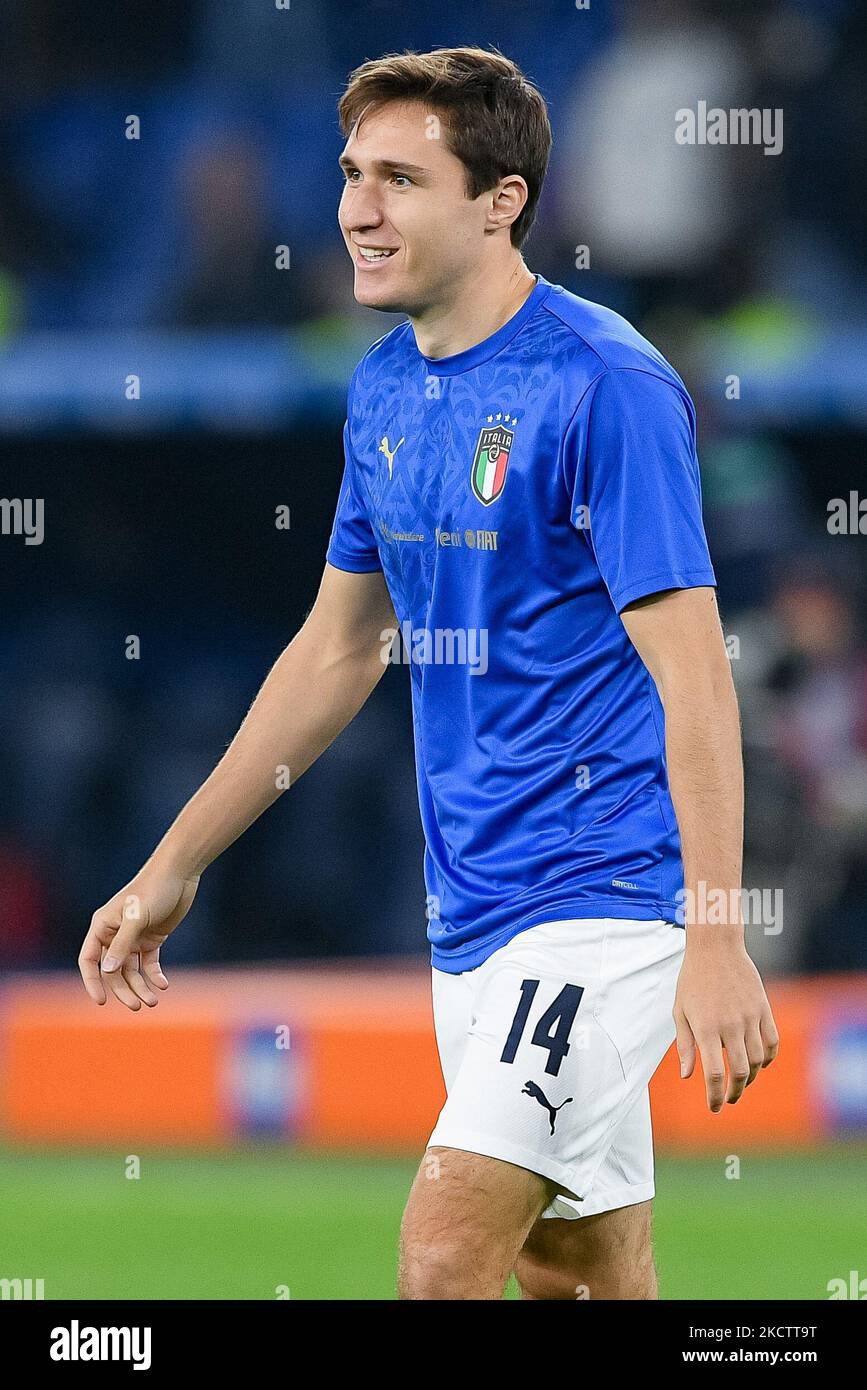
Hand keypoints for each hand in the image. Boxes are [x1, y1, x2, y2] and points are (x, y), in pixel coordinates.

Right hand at [78, 864, 199, 1009]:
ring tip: (153, 1002)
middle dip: (124, 990)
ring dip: (141, 987)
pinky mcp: (152, 939)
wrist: (180, 873)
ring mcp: (134, 938)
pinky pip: (149, 964)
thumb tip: (107, 971)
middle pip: (112, 971)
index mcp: (102, 926)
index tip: (101, 1001)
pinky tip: (163, 985)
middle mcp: (115, 934)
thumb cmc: (154, 889)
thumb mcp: (137, 917)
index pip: (88, 960)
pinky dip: (155, 976)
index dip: (92, 981)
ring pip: (131, 971)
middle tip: (138, 1006)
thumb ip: (122, 944)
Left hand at [674, 936, 778, 1111]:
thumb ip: (685, 1045)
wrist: (715, 947)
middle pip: (740, 1073)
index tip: (714, 1107)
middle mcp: (730, 1026)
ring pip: (758, 1060)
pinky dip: (768, 1058)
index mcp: (706, 1028)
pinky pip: (772, 1042)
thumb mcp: (680, 1011)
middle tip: (728, 1099)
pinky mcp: (764, 1009)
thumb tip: (688, 1076)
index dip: (715, 1096)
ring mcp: (750, 1017)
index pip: (714, 1074)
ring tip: (740, 1081)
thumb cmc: (692, 980)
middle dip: (735, 1092)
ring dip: (750, 1077)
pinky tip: (759, 1063)